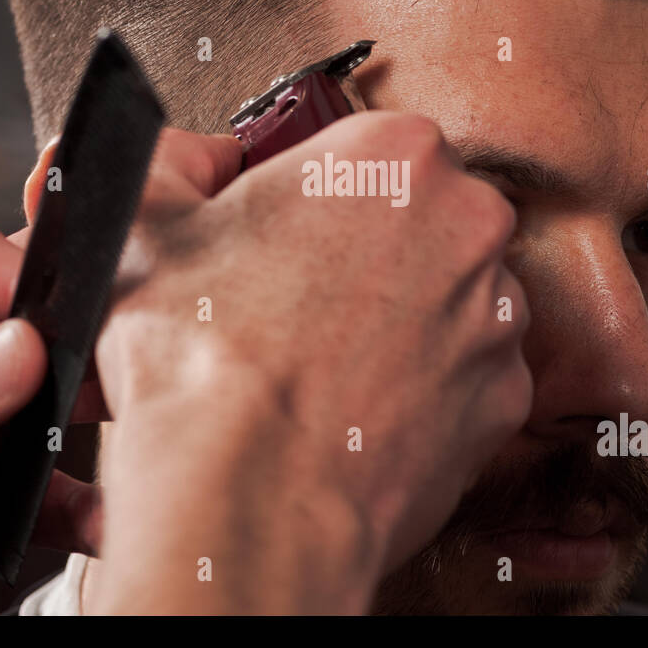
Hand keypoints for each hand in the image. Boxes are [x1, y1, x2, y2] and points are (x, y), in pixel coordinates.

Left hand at [0, 217, 101, 613]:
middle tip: (120, 372)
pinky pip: (8, 493)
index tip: (71, 328)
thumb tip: (17, 357)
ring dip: (70, 423)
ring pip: (17, 404)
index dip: (19, 283)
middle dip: (66, 343)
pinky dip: (55, 505)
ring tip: (125, 438)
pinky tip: (89, 516)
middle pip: (0, 322)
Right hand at [94, 114, 531, 611]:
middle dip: (374, 255)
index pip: (374, 151)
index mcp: (396, 155)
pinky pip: (470, 380)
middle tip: (304, 304)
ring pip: (455, 302)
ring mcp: (497, 316)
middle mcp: (469, 224)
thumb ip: (174, 161)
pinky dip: (429, 393)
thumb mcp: (141, 220)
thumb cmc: (203, 362)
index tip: (294, 235)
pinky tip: (363, 410)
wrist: (246, 496)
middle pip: (426, 223)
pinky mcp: (505, 399)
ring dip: (406, 323)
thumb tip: (196, 160)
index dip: (325, 194)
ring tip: (328, 366)